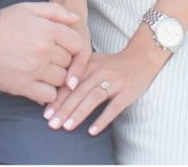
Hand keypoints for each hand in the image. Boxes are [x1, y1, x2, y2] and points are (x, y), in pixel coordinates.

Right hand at [0, 1, 84, 104]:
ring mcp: (35, 70)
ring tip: (43, 71)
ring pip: (61, 80)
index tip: (63, 49)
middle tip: (50, 58)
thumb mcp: (28, 8)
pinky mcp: (23, 86)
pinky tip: (38, 84)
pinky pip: (48, 95)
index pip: (77, 45)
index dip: (73, 48)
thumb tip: (76, 19)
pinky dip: (46, 92)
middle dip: (62, 61)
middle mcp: (44, 51)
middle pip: (69, 63)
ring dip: (55, 77)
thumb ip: (55, 11)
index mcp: (48, 30)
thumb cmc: (3, 22)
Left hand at [43, 38, 170, 134]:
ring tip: (67, 127)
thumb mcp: (94, 60)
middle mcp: (100, 72)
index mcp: (89, 64)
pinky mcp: (127, 92)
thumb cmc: (113, 63)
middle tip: (52, 124)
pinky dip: (102, 119)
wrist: (142, 57)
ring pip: (93, 98)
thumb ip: (77, 71)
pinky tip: (92, 131)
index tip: (46, 113)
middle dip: (63, 108)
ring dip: (79, 113)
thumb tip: (56, 87)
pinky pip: (113, 107)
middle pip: (79, 91)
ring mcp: (114, 82)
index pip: (70, 82)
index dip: (57, 97)